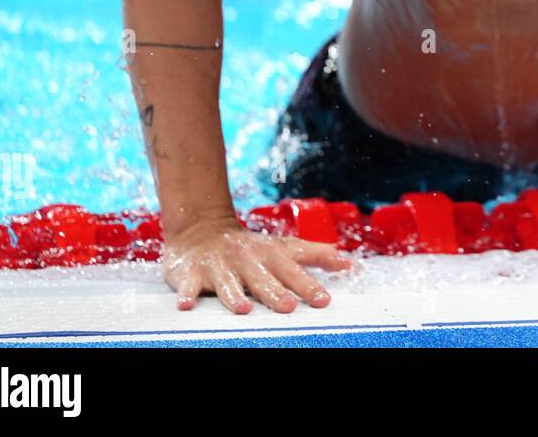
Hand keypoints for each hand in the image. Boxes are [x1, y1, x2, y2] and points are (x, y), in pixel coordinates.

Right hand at [162, 215, 352, 313]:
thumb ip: (316, 256)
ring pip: (228, 283)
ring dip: (235, 296)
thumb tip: (350, 264)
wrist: (201, 229)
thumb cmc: (250, 247)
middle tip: (289, 307)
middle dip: (276, 293)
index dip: (309, 285)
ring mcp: (219, 266)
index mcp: (270, 255)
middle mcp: (247, 260)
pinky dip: (187, 294)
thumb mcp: (283, 247)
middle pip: (263, 279)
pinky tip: (187, 306)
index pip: (293, 271)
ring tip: (244, 309)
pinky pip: (188, 285)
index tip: (324, 300)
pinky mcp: (192, 272)